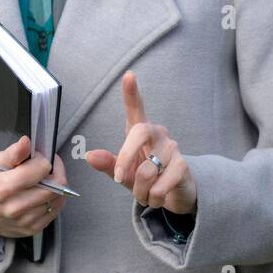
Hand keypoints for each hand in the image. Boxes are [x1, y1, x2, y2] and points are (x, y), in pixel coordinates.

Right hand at [0, 135, 67, 237]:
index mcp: (4, 188)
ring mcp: (24, 221)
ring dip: (56, 186)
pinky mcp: (31, 229)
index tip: (40, 157)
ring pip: (57, 199)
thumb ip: (14, 153)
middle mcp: (15, 207)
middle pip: (54, 186)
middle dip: (55, 171)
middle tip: (47, 167)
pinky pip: (55, 211)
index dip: (45, 159)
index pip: (42, 169)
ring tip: (45, 180)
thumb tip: (26, 142)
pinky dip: (54, 200)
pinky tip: (44, 193)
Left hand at [87, 70, 196, 213]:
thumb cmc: (146, 179)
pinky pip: (159, 185)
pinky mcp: (183, 165)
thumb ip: (108, 164)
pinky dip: (153, 197)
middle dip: (124, 159)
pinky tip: (158, 196)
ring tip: (146, 193)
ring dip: (140, 191)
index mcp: (140, 131)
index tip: (129, 75)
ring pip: (145, 170)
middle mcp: (158, 134)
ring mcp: (172, 148)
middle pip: (138, 133)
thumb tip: (89, 155)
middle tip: (120, 179)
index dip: (131, 92)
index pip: (136, 108)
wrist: (173, 196)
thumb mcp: (124, 174)